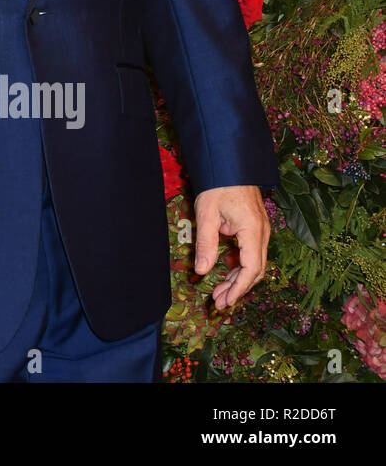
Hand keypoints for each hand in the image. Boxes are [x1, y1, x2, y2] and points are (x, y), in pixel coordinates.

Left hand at [194, 184, 270, 308]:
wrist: (229, 163)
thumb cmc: (218, 185)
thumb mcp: (206, 213)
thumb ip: (206, 243)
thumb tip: (202, 271)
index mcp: (253, 231)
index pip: (251, 269)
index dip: (239, 289)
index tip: (226, 301)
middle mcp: (263, 233)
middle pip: (256, 270)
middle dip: (238, 288)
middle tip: (219, 302)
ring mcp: (261, 230)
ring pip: (255, 263)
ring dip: (238, 279)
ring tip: (219, 293)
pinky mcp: (256, 228)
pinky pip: (252, 253)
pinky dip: (240, 266)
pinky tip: (225, 274)